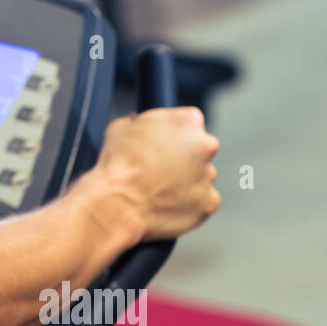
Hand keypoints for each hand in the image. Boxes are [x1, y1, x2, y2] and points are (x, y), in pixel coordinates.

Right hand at [86, 107, 220, 243]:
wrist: (117, 205)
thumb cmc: (117, 165)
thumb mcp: (121, 128)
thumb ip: (140, 122)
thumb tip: (138, 123)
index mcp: (188, 120)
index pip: (188, 122)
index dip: (171, 134)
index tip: (159, 144)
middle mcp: (206, 145)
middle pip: (200, 148)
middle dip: (183, 157)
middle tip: (158, 168)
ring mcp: (209, 175)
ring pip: (201, 176)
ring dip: (185, 181)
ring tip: (156, 189)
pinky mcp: (209, 202)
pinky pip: (202, 201)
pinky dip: (188, 203)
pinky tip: (165, 204)